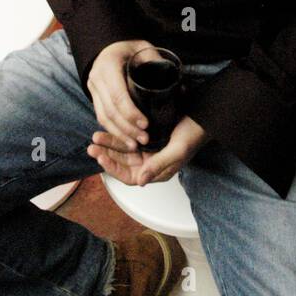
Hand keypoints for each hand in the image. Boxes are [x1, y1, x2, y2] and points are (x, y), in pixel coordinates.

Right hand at [87, 40, 156, 148]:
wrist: (109, 44)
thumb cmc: (130, 47)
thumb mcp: (144, 48)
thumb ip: (157, 63)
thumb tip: (179, 86)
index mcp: (109, 65)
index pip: (118, 95)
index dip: (131, 113)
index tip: (146, 124)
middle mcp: (97, 77)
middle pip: (110, 110)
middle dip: (127, 128)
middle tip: (144, 139)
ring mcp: (93, 88)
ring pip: (103, 117)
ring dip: (119, 134)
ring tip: (135, 145)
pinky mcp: (94, 96)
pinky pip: (101, 116)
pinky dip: (113, 130)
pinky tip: (124, 139)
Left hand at [87, 115, 208, 185]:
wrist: (203, 114)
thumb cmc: (194, 133)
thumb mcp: (177, 150)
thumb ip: (159, 165)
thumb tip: (140, 181)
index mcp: (158, 171)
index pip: (131, 177)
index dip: (114, 169)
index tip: (101, 158)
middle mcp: (151, 162)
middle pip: (123, 163)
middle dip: (107, 155)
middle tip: (92, 146)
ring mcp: (149, 148)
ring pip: (123, 149)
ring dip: (109, 144)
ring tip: (95, 136)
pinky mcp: (147, 135)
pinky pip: (128, 138)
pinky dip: (118, 134)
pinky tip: (108, 128)